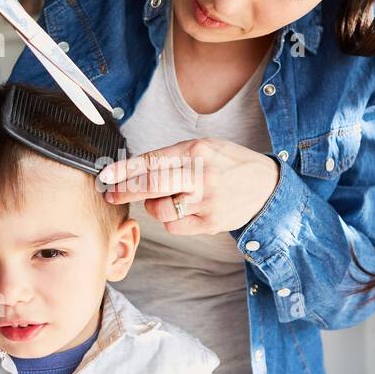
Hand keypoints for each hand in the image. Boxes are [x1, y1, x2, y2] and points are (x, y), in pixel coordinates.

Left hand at [98, 138, 278, 234]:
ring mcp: (205, 202)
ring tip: (164, 198)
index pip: (152, 161)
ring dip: (153, 205)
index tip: (107, 176)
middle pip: (152, 186)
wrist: (267, 186)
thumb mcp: (205, 148)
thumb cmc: (230, 165)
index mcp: (197, 151)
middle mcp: (200, 176)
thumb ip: (174, 157)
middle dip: (125, 191)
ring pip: (160, 210)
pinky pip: (174, 226)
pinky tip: (181, 209)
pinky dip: (169, 219)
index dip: (124, 170)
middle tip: (111, 193)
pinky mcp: (210, 223)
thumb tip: (135, 169)